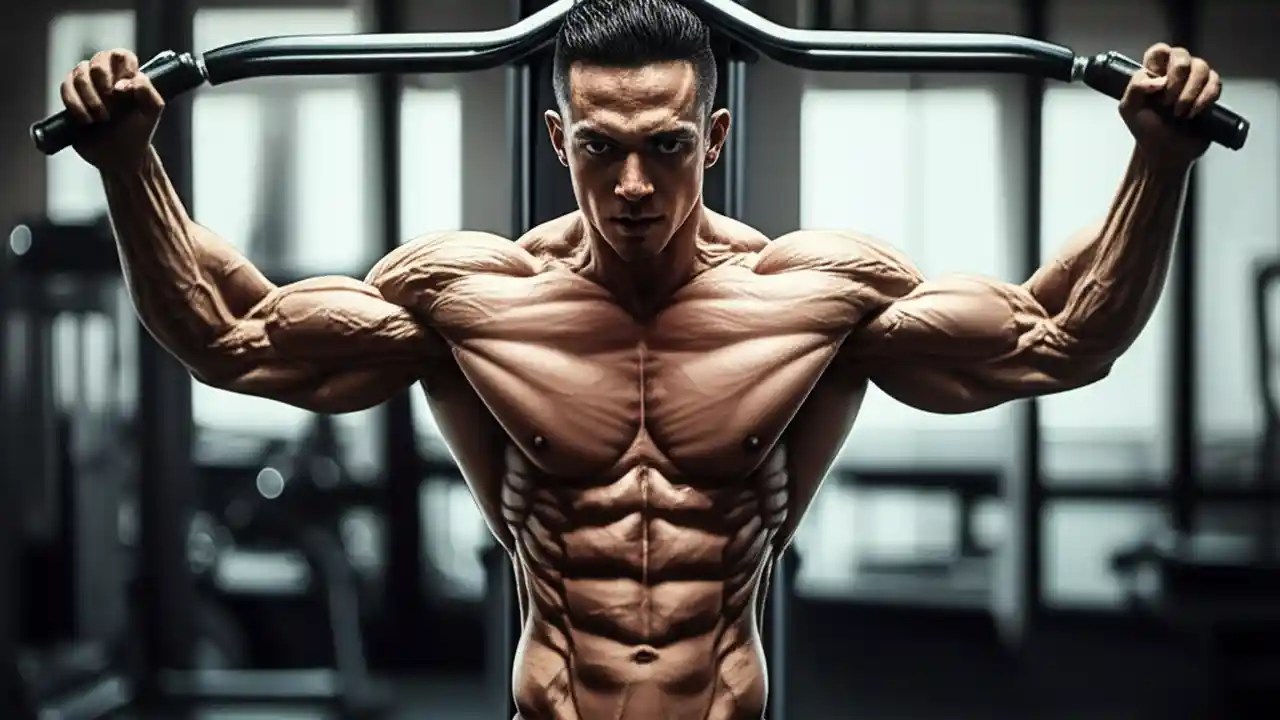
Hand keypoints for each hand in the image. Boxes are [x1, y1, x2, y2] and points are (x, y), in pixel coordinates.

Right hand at [60, 49, 164, 171]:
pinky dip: (75, 103)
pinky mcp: (71, 97)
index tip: (125, 88)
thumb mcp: (152, 112)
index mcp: (127, 75)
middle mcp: (106, 76)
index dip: (122, 66)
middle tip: (113, 104)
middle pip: (97, 60)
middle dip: (103, 82)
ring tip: (103, 118)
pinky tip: (87, 120)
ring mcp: (86, 85)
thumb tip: (123, 83)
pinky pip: (65, 87)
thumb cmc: (138, 132)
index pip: (121, 55)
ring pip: (79, 73)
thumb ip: (147, 90)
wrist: (119, 157)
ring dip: (90, 97)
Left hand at [1119, 43, 1221, 170]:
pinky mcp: (1210, 91)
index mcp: (1153, 72)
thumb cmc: (1147, 130)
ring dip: (1189, 92)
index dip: (1160, 61)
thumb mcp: (1129, 109)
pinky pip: (1215, 82)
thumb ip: (1135, 87)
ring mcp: (1194, 80)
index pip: (1159, 50)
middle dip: (1176, 81)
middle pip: (1182, 55)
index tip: (1157, 84)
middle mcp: (1175, 71)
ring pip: (1201, 67)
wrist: (1167, 152)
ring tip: (1179, 113)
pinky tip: (1194, 113)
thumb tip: (1159, 79)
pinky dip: (1205, 98)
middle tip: (1167, 103)